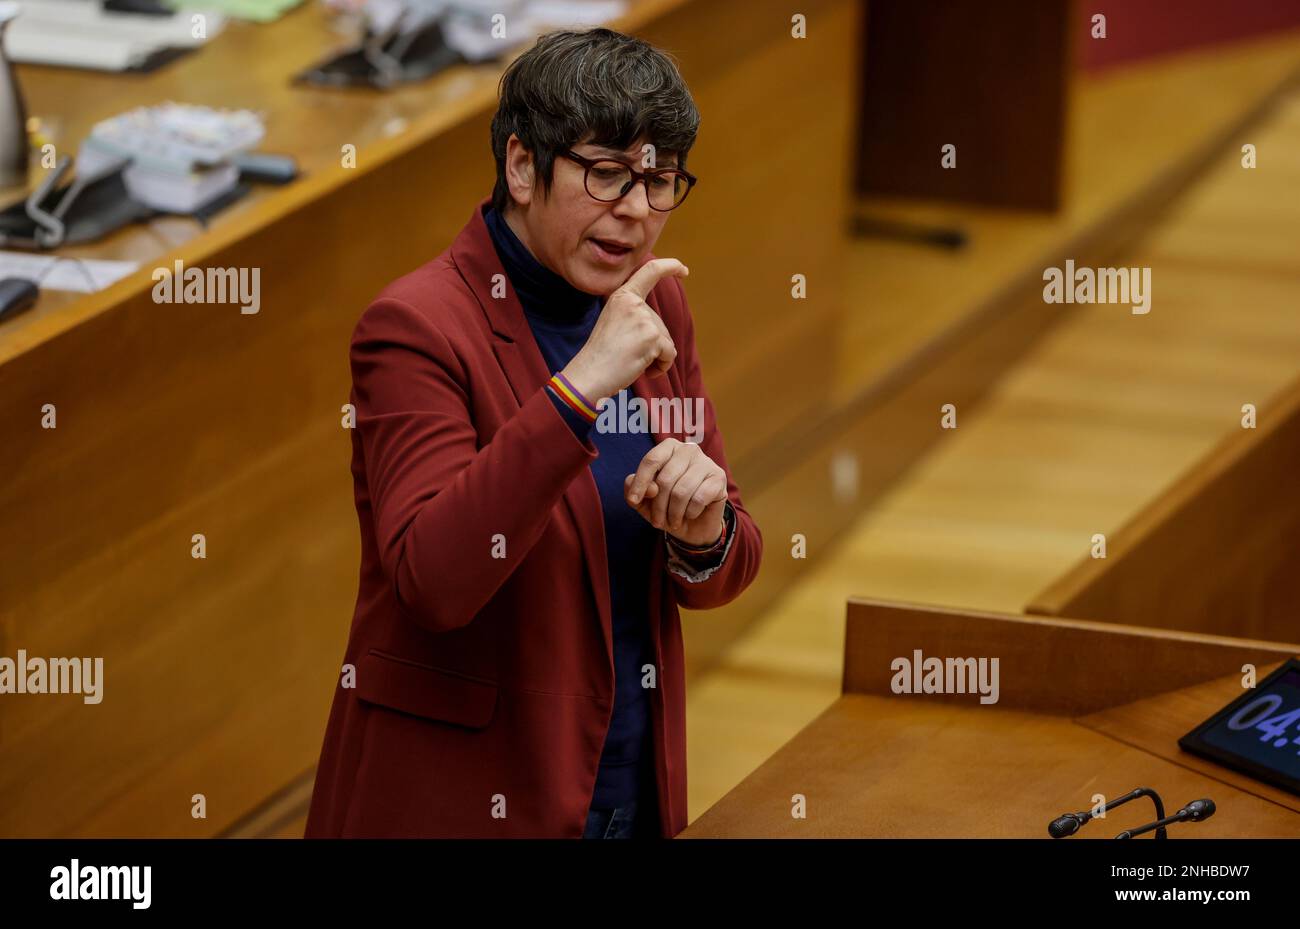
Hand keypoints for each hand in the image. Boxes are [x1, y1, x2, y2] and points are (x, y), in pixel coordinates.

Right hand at [560, 258, 686, 402]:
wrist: (590, 375)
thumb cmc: (600, 355)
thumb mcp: (613, 322)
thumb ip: (633, 315)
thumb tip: (656, 327)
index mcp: (621, 296)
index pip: (650, 270)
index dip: (670, 266)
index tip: (683, 270)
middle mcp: (633, 303)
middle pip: (660, 324)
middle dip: (652, 344)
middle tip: (626, 353)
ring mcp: (644, 319)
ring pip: (666, 340)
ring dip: (655, 356)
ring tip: (631, 361)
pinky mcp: (653, 338)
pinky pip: (670, 355)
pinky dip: (661, 367)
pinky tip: (642, 369)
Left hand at [624, 438, 727, 545]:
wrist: (695, 526)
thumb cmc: (667, 507)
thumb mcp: (644, 500)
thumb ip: (635, 489)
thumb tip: (650, 488)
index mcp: (669, 447)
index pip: (651, 460)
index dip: (640, 482)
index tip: (634, 500)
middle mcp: (689, 450)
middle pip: (666, 479)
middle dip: (658, 506)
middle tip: (658, 521)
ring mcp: (707, 462)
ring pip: (681, 491)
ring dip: (674, 513)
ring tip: (673, 521)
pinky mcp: (719, 478)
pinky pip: (698, 499)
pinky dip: (690, 512)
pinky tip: (690, 514)